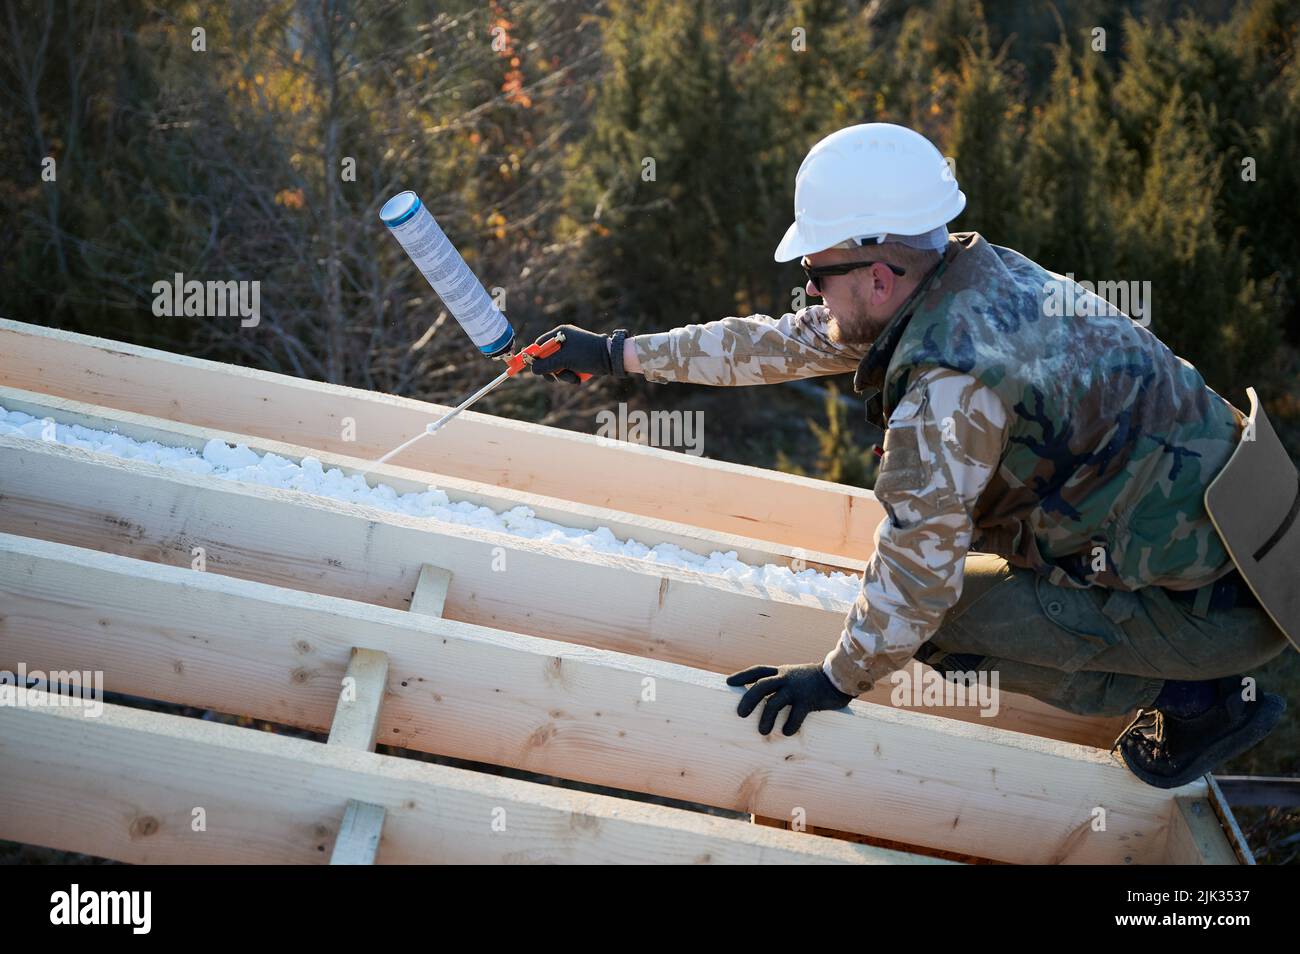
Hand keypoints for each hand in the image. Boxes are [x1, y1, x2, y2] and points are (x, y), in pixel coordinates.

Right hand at [527, 325, 612, 382]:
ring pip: (558, 365)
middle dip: (552, 370)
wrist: (612, 358)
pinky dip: (571, 375)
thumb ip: (547, 364)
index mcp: (560, 333)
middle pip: (547, 357)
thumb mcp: (565, 360)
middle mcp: (565, 339)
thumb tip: (533, 369)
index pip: (540, 344)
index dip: (535, 356)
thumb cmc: (588, 355)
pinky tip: (578, 378)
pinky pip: (567, 368)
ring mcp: (571, 349)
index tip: (533, 368)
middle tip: (554, 380)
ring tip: (574, 379)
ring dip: (563, 375)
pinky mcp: (578, 358)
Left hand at [726, 663, 855, 735]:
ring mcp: (797, 688)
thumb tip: (766, 701)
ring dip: (766, 718)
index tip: (728, 683)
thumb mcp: (796, 677)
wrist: (839, 677)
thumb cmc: (816, 681)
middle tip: (740, 714)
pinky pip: (796, 714)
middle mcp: (786, 678)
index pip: (758, 671)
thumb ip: (783, 685)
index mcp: (782, 672)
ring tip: (763, 731)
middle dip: (748, 700)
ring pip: (774, 702)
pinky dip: (790, 725)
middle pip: (760, 686)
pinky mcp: (809, 700)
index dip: (742, 676)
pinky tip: (787, 732)